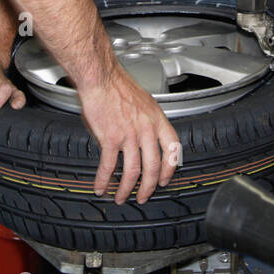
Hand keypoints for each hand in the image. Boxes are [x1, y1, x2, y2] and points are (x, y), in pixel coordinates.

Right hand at [79, 64, 181, 204]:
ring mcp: (129, 135)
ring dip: (126, 189)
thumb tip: (144, 139)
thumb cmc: (118, 85)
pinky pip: (108, 166)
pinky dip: (104, 180)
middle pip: (153, 167)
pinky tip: (101, 187)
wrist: (101, 77)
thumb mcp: (144, 102)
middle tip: (143, 196)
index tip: (165, 179)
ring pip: (132, 171)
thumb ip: (147, 122)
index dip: (170, 168)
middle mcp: (146, 129)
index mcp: (157, 120)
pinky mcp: (110, 138)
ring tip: (120, 196)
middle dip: (148, 187)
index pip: (172, 149)